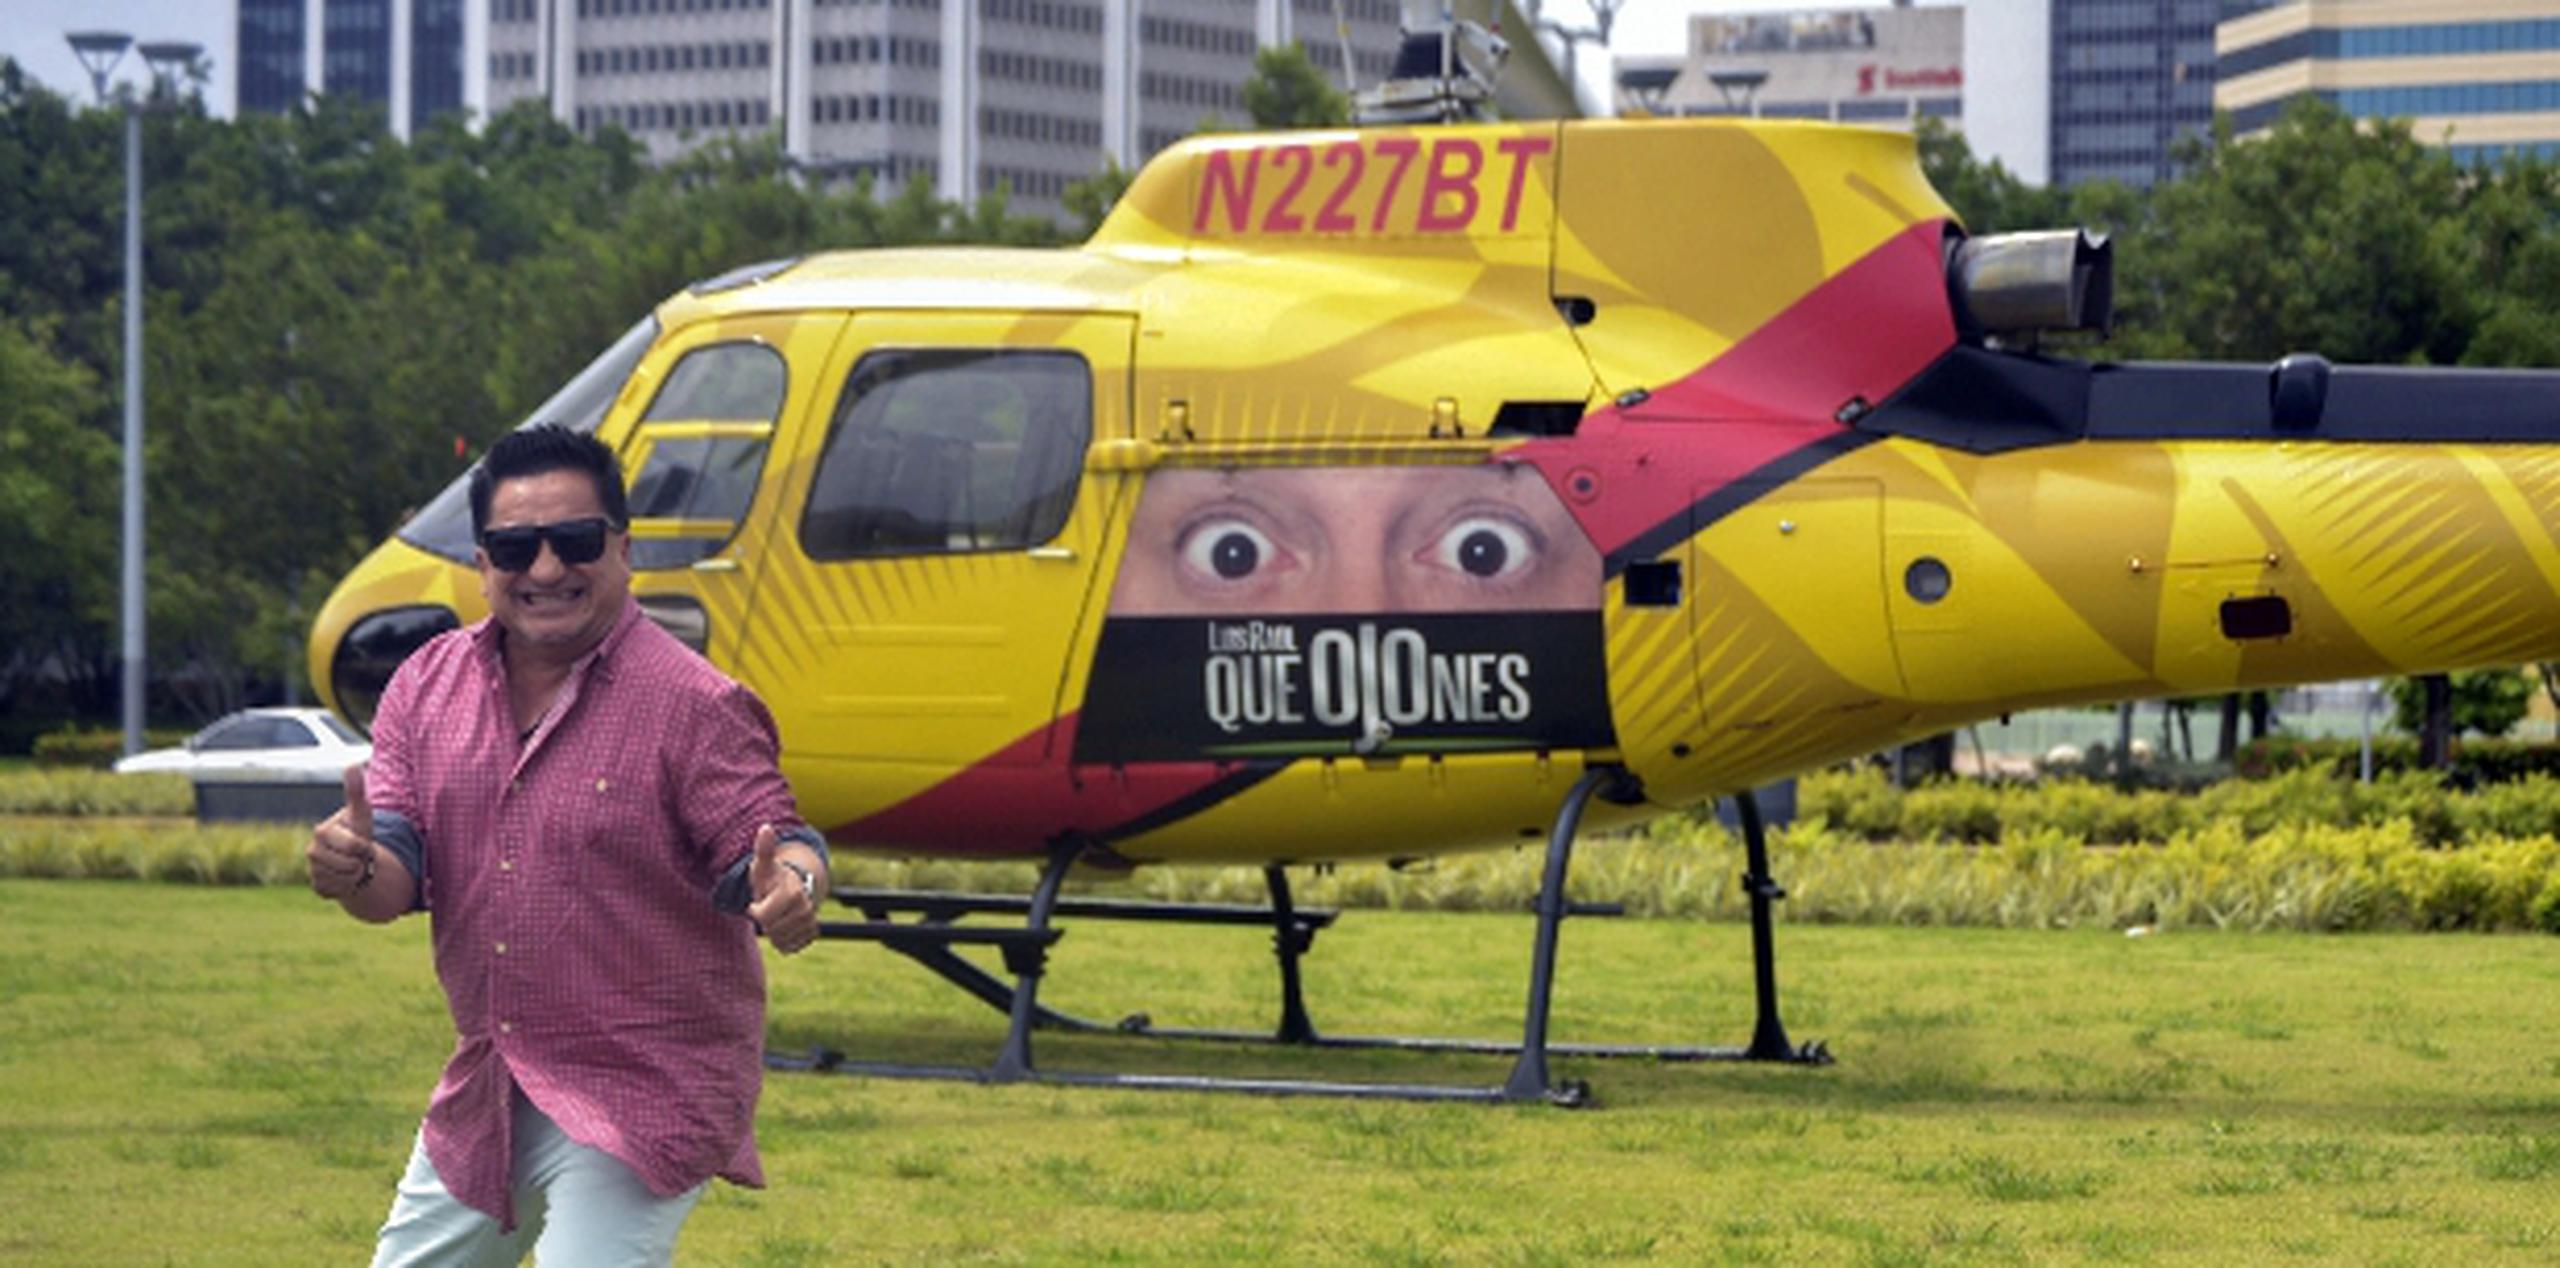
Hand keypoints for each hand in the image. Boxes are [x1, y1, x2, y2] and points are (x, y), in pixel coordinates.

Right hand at [308, 763, 376, 900]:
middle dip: (360, 861)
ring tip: (351, 864)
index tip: (362, 841)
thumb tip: (352, 764)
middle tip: (357, 854)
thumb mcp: (361, 813)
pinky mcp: (317, 887)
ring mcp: (312, 870)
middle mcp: (312, 851)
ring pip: (346, 881)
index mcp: (322, 832)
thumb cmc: (357, 831)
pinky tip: (344, 877)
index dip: (364, 847)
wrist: (352, 856)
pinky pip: (340, 892)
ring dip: (356, 875)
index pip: (355, 846)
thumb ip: (356, 792)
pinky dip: (348, 887)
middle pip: (350, 866)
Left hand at [746, 824, 821, 954]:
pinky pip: (790, 948)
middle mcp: (806, 908)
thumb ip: (764, 849)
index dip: (754, 911)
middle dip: (765, 921)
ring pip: (780, 941)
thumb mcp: (764, 865)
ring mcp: (811, 922)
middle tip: (768, 908)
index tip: (757, 901)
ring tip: (776, 915)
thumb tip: (765, 827)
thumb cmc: (774, 877)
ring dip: (773, 931)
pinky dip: (783, 940)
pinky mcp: (812, 934)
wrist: (796, 887)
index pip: (762, 917)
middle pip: (771, 931)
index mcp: (793, 892)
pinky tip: (783, 926)